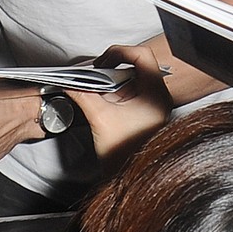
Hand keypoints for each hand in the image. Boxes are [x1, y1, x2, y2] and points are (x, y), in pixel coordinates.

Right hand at [69, 44, 171, 168]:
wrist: (130, 179)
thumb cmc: (124, 156)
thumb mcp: (100, 119)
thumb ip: (84, 95)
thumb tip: (71, 83)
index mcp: (155, 94)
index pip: (141, 56)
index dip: (119, 52)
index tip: (102, 61)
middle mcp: (160, 97)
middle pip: (137, 65)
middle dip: (112, 69)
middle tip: (96, 75)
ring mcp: (156, 104)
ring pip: (134, 78)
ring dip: (113, 81)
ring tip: (99, 91)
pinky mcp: (149, 112)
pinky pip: (134, 91)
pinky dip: (117, 92)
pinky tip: (106, 101)